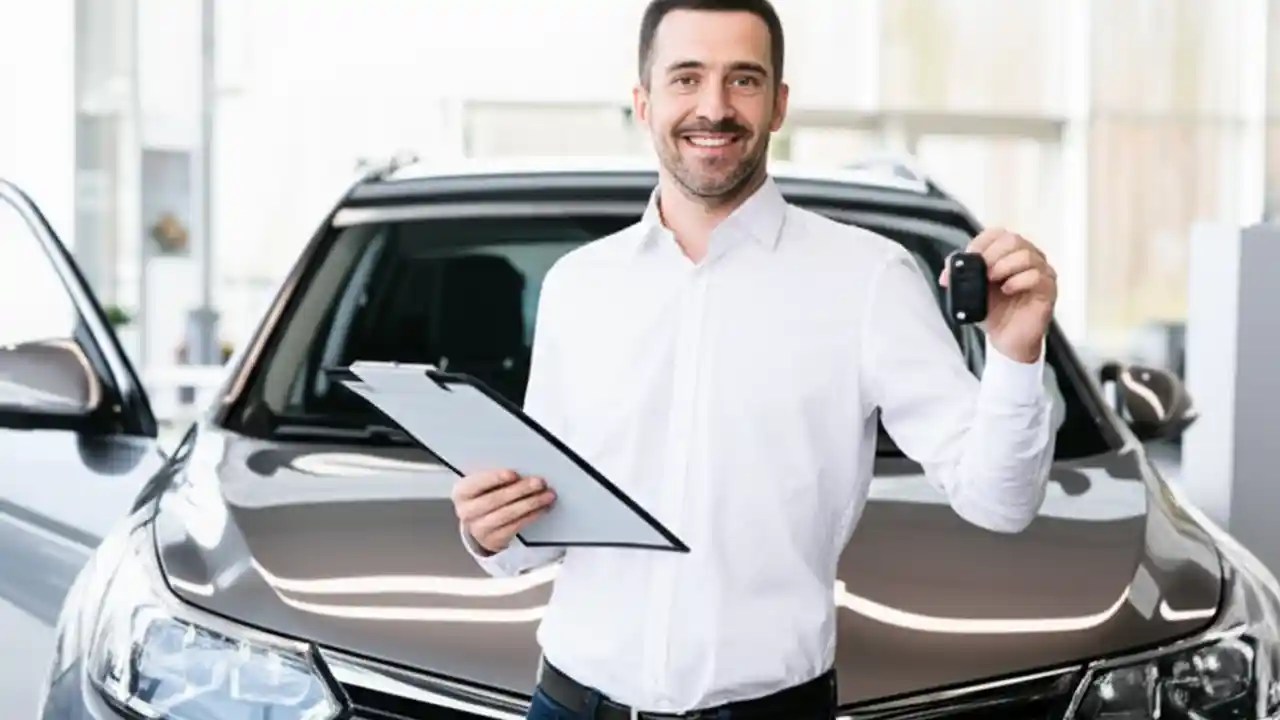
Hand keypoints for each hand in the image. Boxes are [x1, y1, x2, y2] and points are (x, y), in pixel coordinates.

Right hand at [451, 469, 555, 554]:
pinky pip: (515, 527)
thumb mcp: (483, 484)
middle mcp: (467, 511)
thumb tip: (523, 467)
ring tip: (547, 495)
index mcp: (461, 492)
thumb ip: (496, 476)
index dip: (495, 478)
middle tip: (539, 482)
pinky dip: (532, 516)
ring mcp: (479, 528)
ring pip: (507, 515)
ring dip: (530, 504)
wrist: (481, 524)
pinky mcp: (494, 540)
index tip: (513, 474)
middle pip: (494, 500)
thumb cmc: (485, 496)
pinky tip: (543, 508)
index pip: (476, 483)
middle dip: (519, 490)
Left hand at [940, 228, 1056, 362]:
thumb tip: (947, 272)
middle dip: (993, 254)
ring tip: (992, 280)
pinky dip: (1018, 280)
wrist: (1007, 340)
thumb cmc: (994, 313)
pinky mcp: (1048, 289)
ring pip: (1027, 255)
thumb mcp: (970, 291)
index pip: (997, 234)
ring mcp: (1041, 272)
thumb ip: (959, 277)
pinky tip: (1007, 290)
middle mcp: (1027, 258)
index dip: (982, 243)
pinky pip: (1037, 276)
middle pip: (1013, 240)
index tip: (970, 257)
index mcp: (1008, 254)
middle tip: (983, 271)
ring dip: (1005, 266)